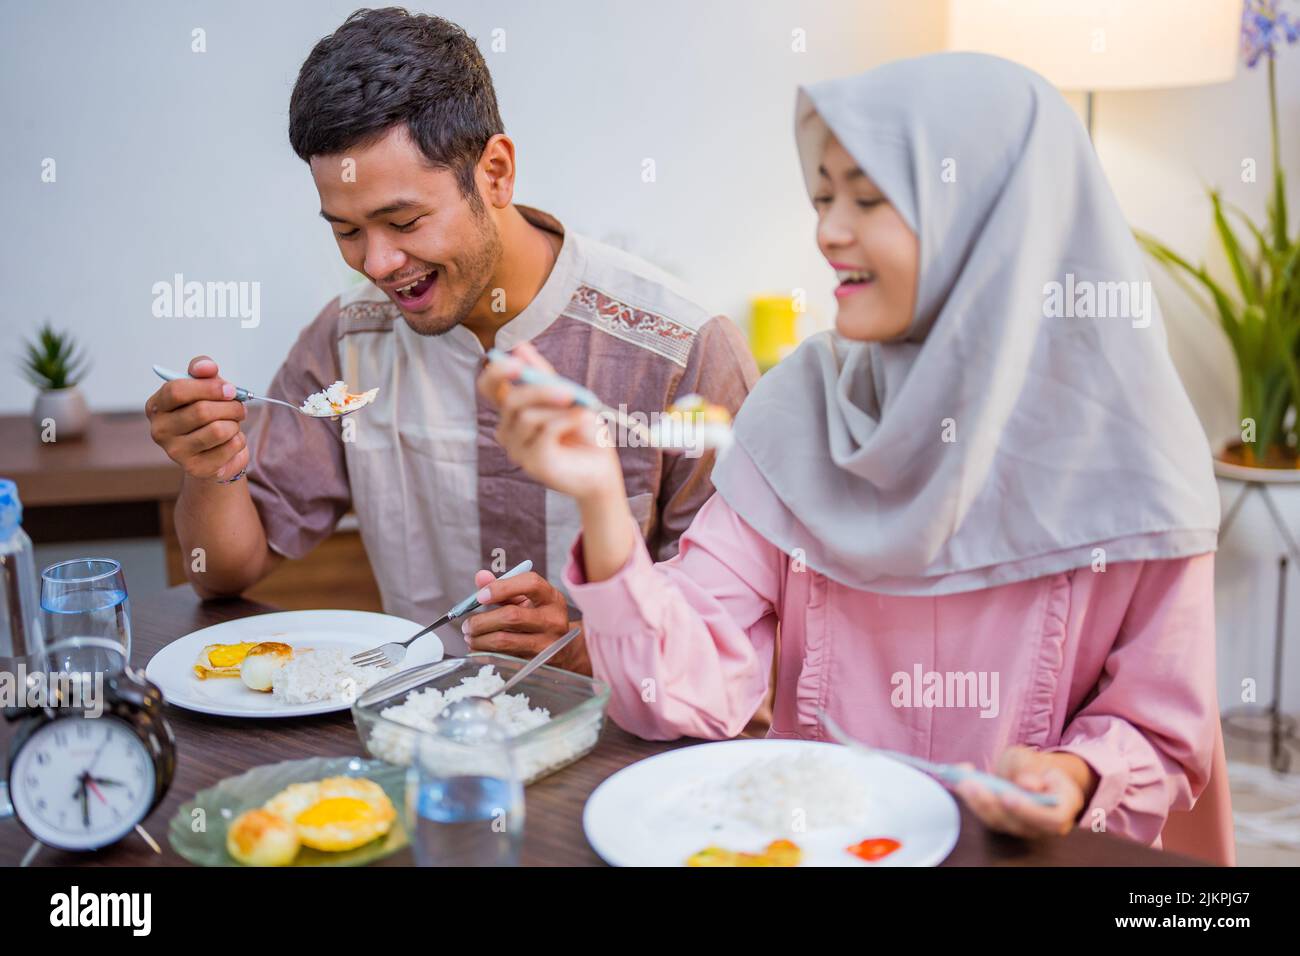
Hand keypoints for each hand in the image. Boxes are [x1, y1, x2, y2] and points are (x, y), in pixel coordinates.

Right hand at [145, 356, 248, 481]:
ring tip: (233, 424)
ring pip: (219, 430)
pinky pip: (230, 447)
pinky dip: (239, 440)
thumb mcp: (203, 386)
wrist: (211, 449)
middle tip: (239, 408)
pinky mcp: (196, 469)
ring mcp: (175, 452)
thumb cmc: (205, 411)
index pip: (176, 390)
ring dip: (235, 424)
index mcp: (156, 406)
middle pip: (202, 411)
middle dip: (230, 407)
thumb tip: (207, 367)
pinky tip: (231, 441)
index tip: (231, 390)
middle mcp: (160, 430)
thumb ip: (203, 370)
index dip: (209, 387)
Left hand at [463, 568, 591, 674]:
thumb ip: (503, 587)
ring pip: (505, 641)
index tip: (480, 596)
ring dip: (480, 640)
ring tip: (470, 637)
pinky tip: (480, 650)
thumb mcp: (526, 599)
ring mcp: (547, 644)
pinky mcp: (537, 664)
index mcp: (551, 598)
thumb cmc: (539, 618)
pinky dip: (486, 654)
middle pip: (512, 616)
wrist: (564, 649)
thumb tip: (480, 578)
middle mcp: (553, 620)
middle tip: (467, 625)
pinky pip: (504, 658)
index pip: (530, 584)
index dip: (502, 587)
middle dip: (482, 621)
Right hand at [477, 342, 624, 504]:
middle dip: (539, 391)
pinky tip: (581, 418)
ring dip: (559, 409)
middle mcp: (508, 429)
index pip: (488, 387)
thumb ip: (542, 374)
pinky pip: (544, 432)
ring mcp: (517, 449)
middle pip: (509, 401)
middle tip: (569, 390)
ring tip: (582, 410)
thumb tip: (520, 347)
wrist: (601, 465)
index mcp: (512, 409)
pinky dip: (566, 420)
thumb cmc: (582, 430)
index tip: (518, 363)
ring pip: (527, 417)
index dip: (496, 372)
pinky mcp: (532, 464)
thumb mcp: (566, 394)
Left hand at [954, 746, 1095, 837]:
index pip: (1053, 819)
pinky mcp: (1003, 823)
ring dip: (977, 803)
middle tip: (973, 784)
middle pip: (1020, 825)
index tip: (1008, 795)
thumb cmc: (1035, 765)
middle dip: (993, 805)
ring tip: (962, 781)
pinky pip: (987, 816)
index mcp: (1064, 805)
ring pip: (1000, 823)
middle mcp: (1045, 824)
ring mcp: (1024, 827)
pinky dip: (971, 799)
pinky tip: (959, 781)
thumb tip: (1025, 784)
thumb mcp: (1034, 758)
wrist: (1032, 773)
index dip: (1030, 810)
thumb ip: (1031, 768)